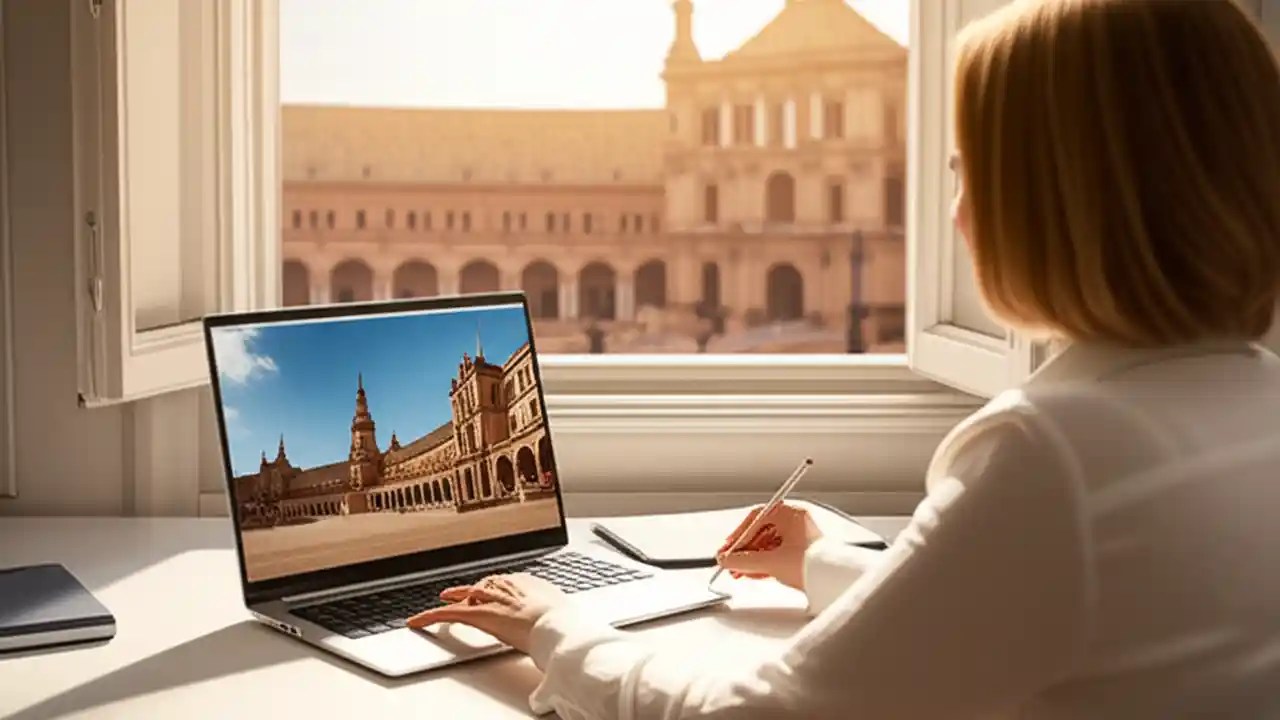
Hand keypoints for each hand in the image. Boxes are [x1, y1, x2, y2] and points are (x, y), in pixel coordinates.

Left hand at [406, 573, 567, 653]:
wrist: (555, 626)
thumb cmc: (562, 621)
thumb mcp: (562, 612)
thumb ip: (556, 612)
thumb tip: (563, 623)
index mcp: (526, 582)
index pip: (503, 582)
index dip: (492, 588)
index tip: (488, 590)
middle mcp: (505, 585)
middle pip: (481, 586)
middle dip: (469, 592)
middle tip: (458, 595)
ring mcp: (489, 598)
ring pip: (464, 598)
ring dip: (452, 602)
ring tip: (438, 606)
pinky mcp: (475, 613)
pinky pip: (447, 614)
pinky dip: (429, 617)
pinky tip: (417, 621)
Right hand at [716, 503, 823, 590]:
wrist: (839, 582)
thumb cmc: (815, 563)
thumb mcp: (772, 561)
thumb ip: (744, 560)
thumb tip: (727, 559)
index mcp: (791, 513)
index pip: (756, 517)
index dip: (738, 534)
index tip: (728, 549)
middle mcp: (798, 521)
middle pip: (762, 532)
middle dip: (744, 550)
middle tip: (731, 562)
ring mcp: (803, 537)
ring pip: (770, 545)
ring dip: (753, 558)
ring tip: (740, 571)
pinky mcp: (806, 553)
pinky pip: (779, 554)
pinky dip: (766, 563)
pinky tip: (755, 573)